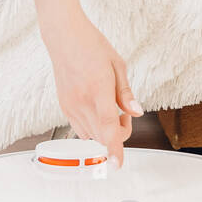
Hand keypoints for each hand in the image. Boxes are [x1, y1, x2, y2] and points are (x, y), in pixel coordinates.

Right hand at [42, 12, 142, 167]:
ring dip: (105, 132)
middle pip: (102, 136)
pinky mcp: (64, 107)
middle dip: (119, 133)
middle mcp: (81, 101)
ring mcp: (70, 105)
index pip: (107, 127)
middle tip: (123, 110)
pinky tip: (97, 109)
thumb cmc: (92, 46)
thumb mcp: (118, 65)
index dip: (114, 148)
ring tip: (109, 107)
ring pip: (91, 136)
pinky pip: (80, 129)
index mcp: (98, 89)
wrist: (64, 37)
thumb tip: (137, 113)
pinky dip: (93, 127)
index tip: (118, 165)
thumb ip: (126, 93)